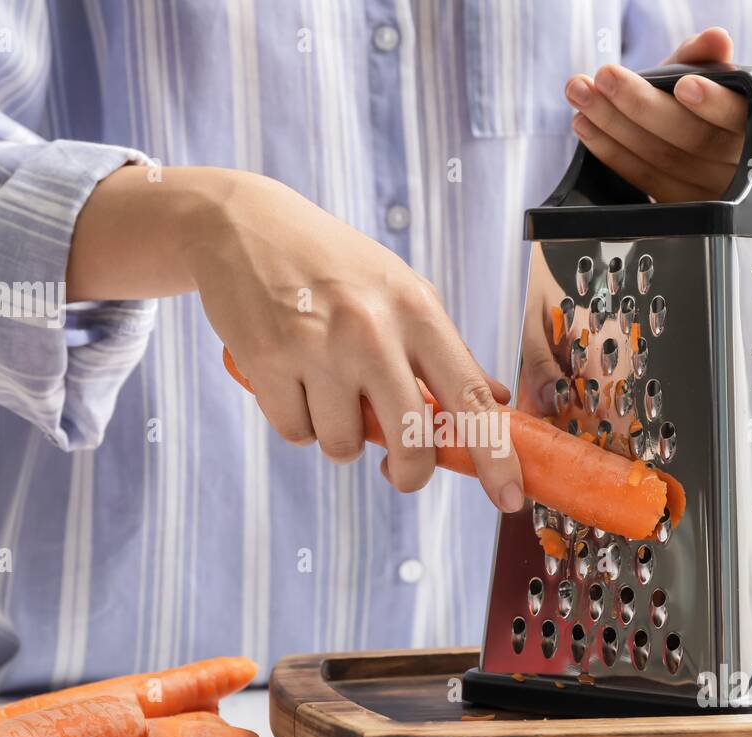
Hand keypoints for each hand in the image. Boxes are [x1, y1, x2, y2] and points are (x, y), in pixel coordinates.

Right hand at [68, 166, 523, 511]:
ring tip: (326, 387)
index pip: (470, 397)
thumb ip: (445, 351)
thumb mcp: (400, 292)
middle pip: (411, 441)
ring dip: (339, 434)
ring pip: (344, 446)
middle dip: (408, 471)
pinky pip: (296, 433)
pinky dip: (296, 419)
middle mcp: (371, 329)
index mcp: (418, 310)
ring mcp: (317, 347)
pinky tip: (290, 377)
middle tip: (399, 468)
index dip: (495, 455)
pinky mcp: (266, 361)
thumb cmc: (333, 264)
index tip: (509, 497)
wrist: (242, 225)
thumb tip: (494, 402)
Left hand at [564, 27, 746, 201]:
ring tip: (581, 93)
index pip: (738, 116)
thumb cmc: (702, 104)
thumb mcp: (705, 76)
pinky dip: (610, 151)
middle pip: (692, 140)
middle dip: (642, 105)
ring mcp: (707, 193)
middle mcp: (737, 164)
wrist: (696, 144)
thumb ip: (705, 56)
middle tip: (605, 76)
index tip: (684, 84)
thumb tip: (715, 39)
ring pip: (661, 161)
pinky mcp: (677, 208)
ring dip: (613, 124)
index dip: (713, 103)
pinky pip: (642, 180)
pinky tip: (586, 125)